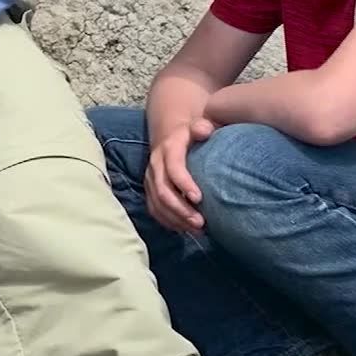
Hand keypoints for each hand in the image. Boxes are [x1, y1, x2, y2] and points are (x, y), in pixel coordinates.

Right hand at [145, 114, 216, 233]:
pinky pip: (154, 209)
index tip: (200, 198)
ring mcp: (150, 179)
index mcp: (168, 148)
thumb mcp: (197, 125)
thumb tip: (205, 130)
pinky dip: (168, 222)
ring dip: (176, 219)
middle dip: (181, 209)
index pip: (173, 168)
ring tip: (198, 229)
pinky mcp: (149, 190)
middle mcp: (155, 164)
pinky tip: (184, 229)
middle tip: (201, 222)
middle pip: (163, 191)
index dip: (184, 183)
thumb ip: (201, 127)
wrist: (169, 136)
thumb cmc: (192, 135)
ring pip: (157, 204)